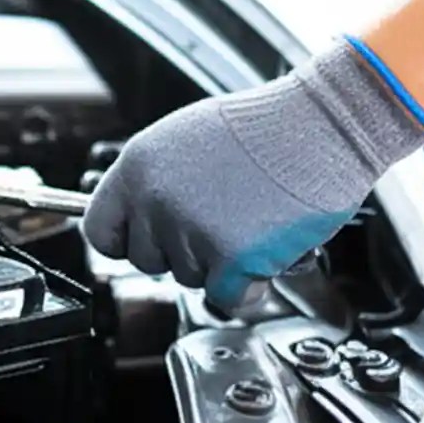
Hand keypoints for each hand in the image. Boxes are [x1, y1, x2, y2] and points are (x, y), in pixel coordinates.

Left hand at [82, 41, 423, 309]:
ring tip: (249, 218)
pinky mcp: (231, 258)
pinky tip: (265, 247)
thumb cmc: (267, 127)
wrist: (324, 124)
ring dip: (219, 262)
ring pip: (189, 279)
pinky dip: (250, 284)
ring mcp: (190, 231)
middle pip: (147, 261)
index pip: (99, 230)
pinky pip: (228, 297)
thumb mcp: (185, 139)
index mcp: (138, 167)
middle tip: (220, 219)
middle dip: (181, 251)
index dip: (125, 242)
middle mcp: (155, 200)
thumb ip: (154, 181)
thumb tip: (135, 216)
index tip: (143, 243)